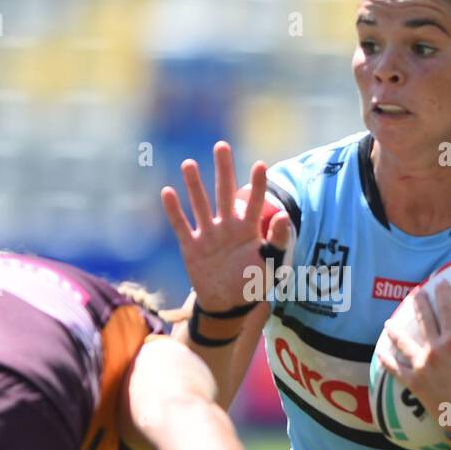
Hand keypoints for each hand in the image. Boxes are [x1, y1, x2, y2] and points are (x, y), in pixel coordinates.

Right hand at [161, 141, 291, 312]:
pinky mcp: (191, 246)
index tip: (260, 165)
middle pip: (224, 193)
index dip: (257, 185)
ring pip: (200, 205)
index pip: (254, 202)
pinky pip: (181, 226)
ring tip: (189, 164)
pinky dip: (174, 211)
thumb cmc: (252, 283)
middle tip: (221, 146)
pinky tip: (167, 192)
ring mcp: (208, 235)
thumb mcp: (270, 265)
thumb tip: (283, 216)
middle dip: (223, 170)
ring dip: (195, 186)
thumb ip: (276, 241)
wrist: (228, 304)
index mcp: (248, 229)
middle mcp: (227, 226)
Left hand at [377, 281, 450, 431]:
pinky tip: (380, 353)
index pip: (447, 310)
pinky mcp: (412, 382)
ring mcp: (420, 365)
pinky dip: (386, 360)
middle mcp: (434, 350)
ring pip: (403, 342)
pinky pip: (395, 368)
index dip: (443, 293)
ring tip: (389, 322)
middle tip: (414, 293)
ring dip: (395, 330)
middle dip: (418, 303)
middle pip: (423, 320)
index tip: (439, 282)